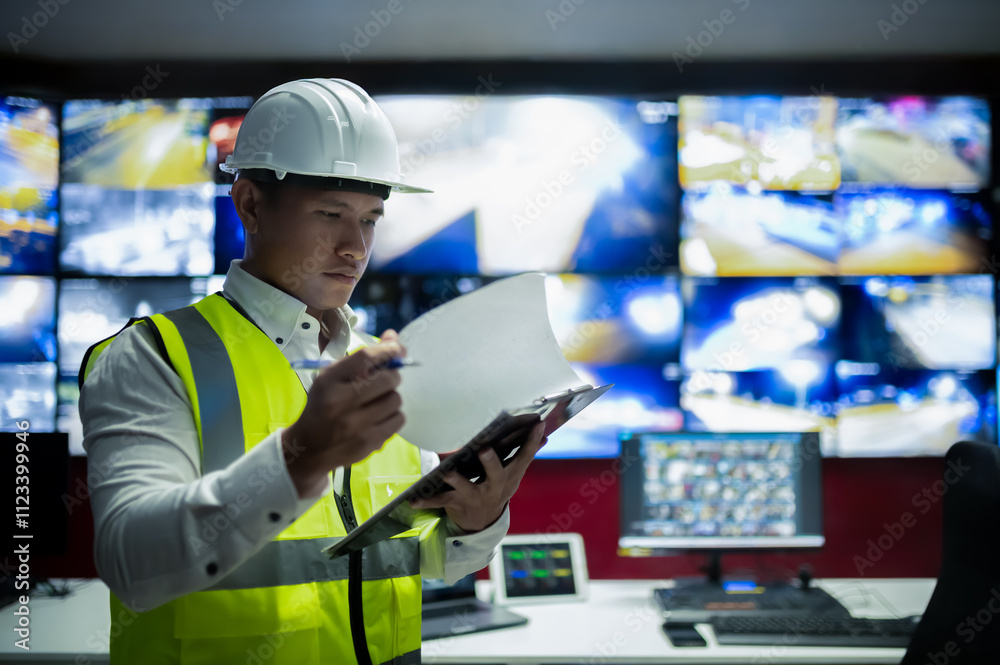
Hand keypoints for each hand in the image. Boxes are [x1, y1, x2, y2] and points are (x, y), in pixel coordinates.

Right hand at [282, 330, 405, 496]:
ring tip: (377, 402)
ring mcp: (357, 425)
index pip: (366, 357)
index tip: (396, 348)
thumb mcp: (331, 379)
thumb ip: (361, 359)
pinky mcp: (369, 443)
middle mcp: (342, 402)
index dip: (388, 350)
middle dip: (391, 376)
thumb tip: (395, 339)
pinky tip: (379, 418)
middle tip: (384, 381)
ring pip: (396, 399)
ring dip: (390, 398)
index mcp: (329, 381)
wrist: (309, 448)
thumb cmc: (323, 406)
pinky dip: (393, 416)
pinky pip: (398, 419)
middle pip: (388, 379)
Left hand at [409, 421, 546, 531]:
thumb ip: (524, 453)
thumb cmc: (497, 488)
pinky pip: (439, 502)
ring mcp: (475, 497)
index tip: (537, 424)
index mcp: (510, 476)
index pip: (524, 457)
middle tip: (484, 450)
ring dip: (457, 481)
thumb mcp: (513, 473)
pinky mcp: (456, 504)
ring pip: (466, 489)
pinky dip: (426, 501)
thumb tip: (543, 430)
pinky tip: (413, 500)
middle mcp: (494, 487)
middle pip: (496, 475)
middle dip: (491, 464)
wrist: (483, 522)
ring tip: (446, 473)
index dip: (532, 441)